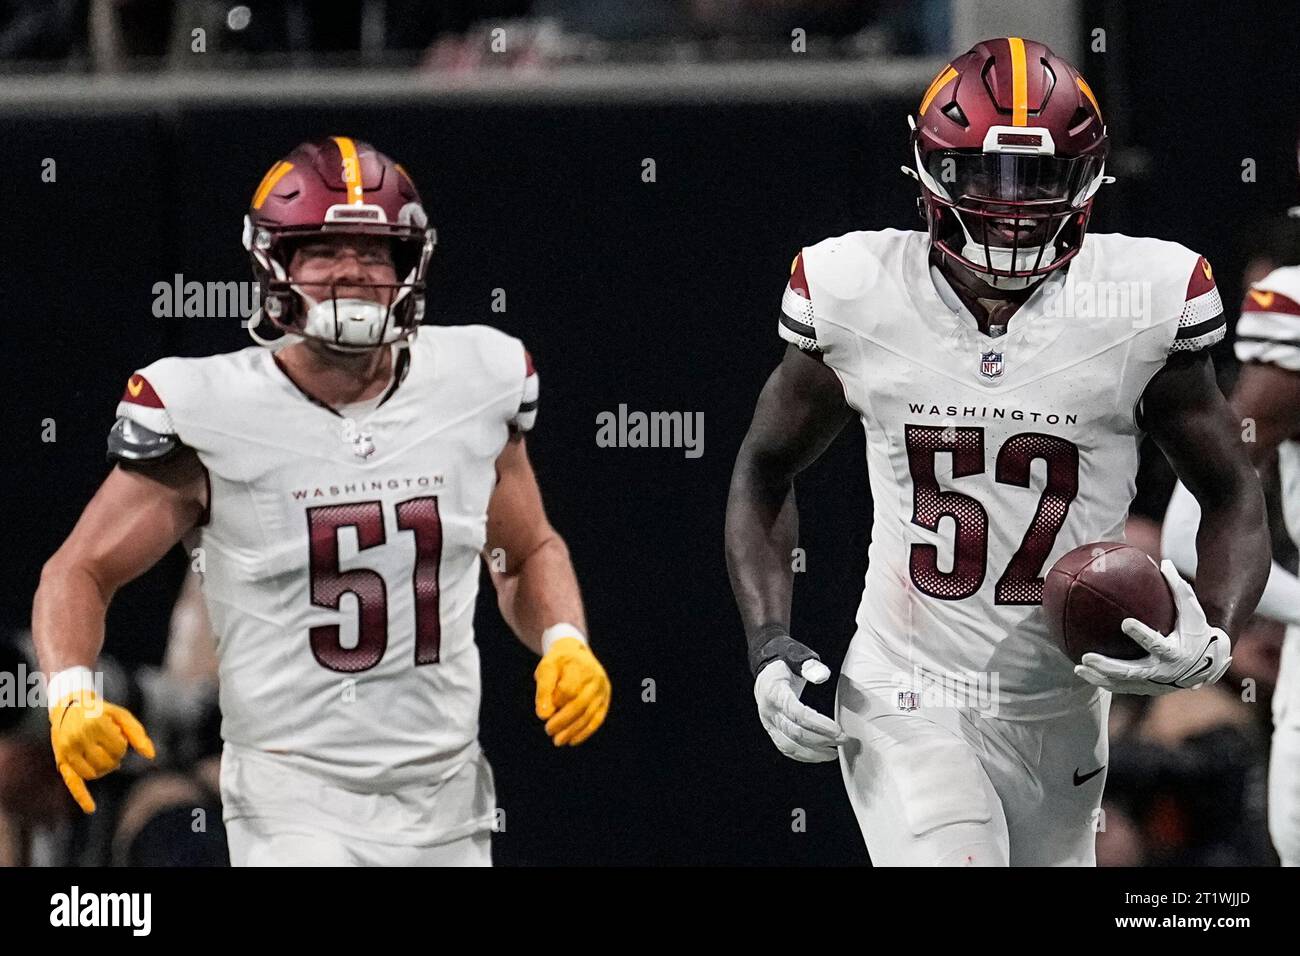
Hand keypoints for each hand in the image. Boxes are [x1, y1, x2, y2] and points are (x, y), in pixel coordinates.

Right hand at [49, 690, 155, 812]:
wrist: (69, 707)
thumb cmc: (100, 712)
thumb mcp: (121, 716)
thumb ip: (137, 734)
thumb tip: (152, 756)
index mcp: (94, 725)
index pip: (118, 749)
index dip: (122, 746)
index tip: (119, 737)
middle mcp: (78, 738)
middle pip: (106, 762)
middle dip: (115, 759)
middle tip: (113, 749)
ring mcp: (67, 751)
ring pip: (94, 773)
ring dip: (104, 770)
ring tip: (105, 759)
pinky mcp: (61, 761)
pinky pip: (72, 782)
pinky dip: (82, 797)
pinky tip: (91, 808)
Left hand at [534, 637, 609, 745]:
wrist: (578, 653)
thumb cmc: (558, 663)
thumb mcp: (546, 669)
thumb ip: (543, 690)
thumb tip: (543, 716)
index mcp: (579, 666)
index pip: (568, 690)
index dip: (555, 704)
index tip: (543, 714)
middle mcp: (595, 678)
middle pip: (580, 704)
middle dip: (563, 721)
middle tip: (548, 731)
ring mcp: (602, 689)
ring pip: (589, 714)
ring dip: (573, 730)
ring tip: (557, 741)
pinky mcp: (605, 699)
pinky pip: (597, 719)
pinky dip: (585, 732)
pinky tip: (572, 741)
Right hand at [753, 635, 846, 762]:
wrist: (766, 671)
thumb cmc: (785, 663)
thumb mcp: (796, 656)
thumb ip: (809, 665)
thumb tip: (822, 676)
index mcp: (774, 692)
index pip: (797, 713)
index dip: (818, 724)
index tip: (838, 730)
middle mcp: (768, 711)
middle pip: (795, 733)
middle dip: (822, 739)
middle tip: (843, 739)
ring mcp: (768, 723)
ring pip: (790, 746)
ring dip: (814, 753)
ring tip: (834, 752)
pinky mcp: (771, 731)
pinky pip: (786, 749)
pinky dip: (804, 755)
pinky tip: (820, 755)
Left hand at [1074, 559, 1232, 695]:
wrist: (1208, 664)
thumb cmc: (1196, 631)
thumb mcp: (1192, 611)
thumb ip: (1178, 588)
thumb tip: (1164, 562)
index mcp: (1175, 652)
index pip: (1156, 643)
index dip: (1142, 635)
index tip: (1125, 623)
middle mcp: (1164, 672)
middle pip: (1133, 671)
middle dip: (1109, 666)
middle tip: (1088, 656)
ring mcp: (1154, 683)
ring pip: (1124, 684)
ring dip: (1100, 677)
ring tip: (1078, 667)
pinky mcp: (1147, 688)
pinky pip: (1122, 688)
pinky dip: (1103, 682)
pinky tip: (1083, 673)